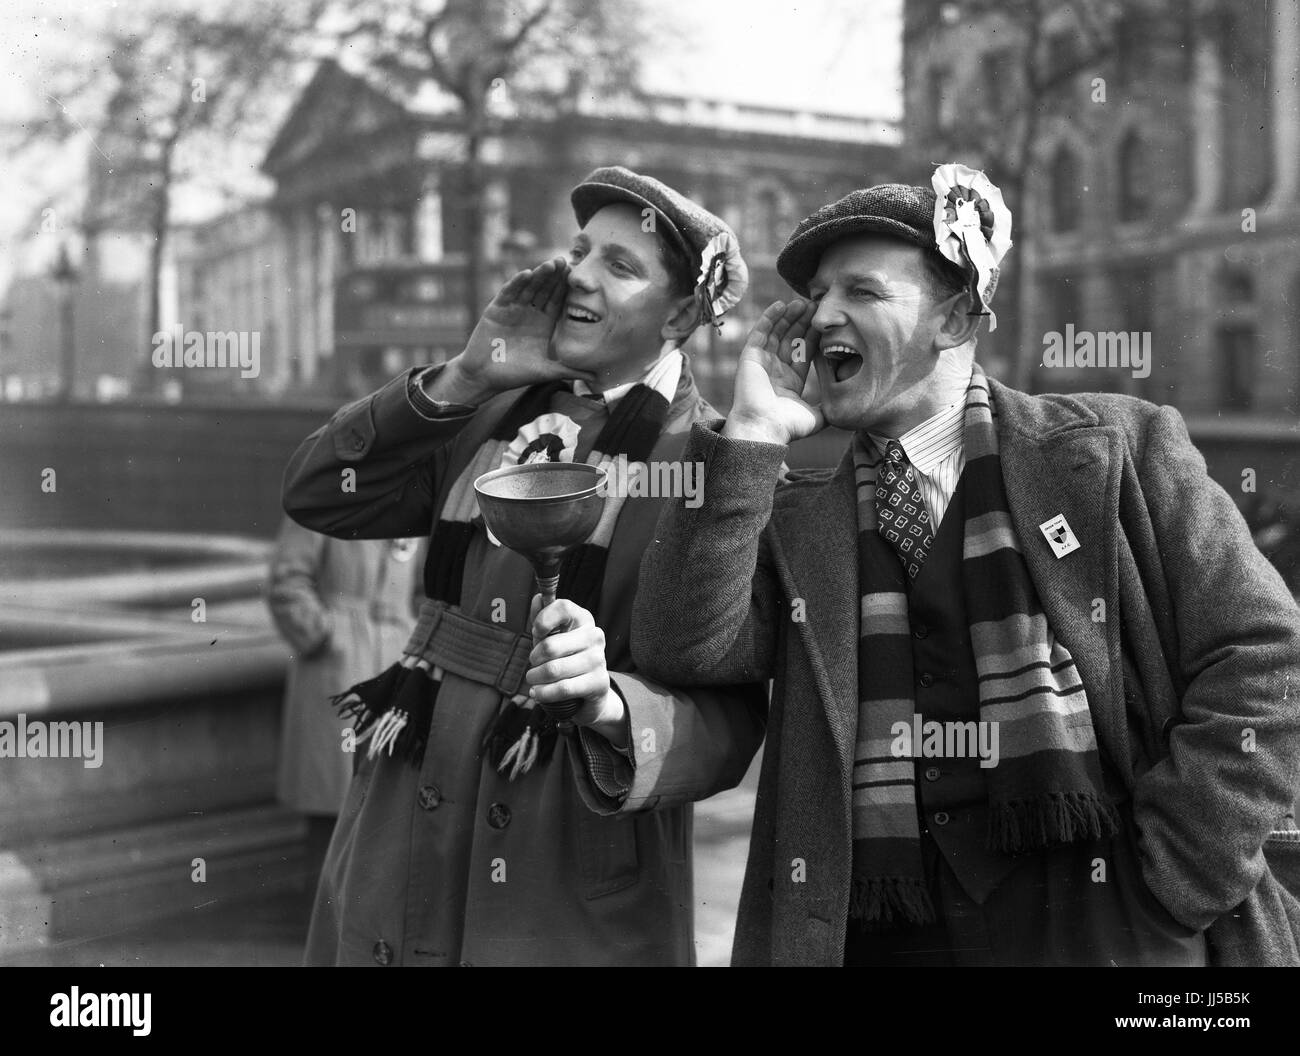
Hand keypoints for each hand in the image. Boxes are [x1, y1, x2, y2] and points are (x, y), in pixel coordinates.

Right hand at [435, 258, 595, 403]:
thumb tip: (595, 377)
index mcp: (543, 323)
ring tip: (550, 264)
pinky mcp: (497, 309)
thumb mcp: (546, 371)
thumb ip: (569, 370)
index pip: (557, 301)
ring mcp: (513, 309)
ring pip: (528, 287)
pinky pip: (508, 293)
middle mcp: (530, 312)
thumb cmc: (515, 374)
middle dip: (554, 276)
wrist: (485, 377)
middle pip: (544, 289)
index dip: (566, 288)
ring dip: (538, 275)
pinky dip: (517, 283)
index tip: (578, 276)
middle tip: (566, 261)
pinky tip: (526, 274)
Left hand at [525, 595, 624, 734]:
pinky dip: (544, 693)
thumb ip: (542, 619)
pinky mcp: (599, 682)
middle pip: (551, 645)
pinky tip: (538, 692)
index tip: (535, 632)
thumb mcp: (552, 639)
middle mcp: (594, 636)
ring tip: (533, 679)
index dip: (543, 619)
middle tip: (533, 664)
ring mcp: (599, 659)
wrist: (589, 692)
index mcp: (583, 619)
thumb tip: (537, 598)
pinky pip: (563, 688)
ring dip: (536, 678)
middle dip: (534, 659)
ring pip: (554, 669)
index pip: (563, 607)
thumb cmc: (566, 658)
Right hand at [724, 299, 823, 445]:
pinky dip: (769, 318)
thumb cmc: (787, 426)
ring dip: (789, 317)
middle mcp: (776, 369)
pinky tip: (781, 305)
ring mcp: (762, 362)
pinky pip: (760, 332)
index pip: (805, 351)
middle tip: (815, 304)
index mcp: (791, 381)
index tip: (824, 321)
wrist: (763, 428)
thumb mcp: (816, 417)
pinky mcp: (750, 357)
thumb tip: (845, 406)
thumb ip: (829, 408)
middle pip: (791, 339)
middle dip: (803, 322)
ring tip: (802, 302)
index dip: (814, 335)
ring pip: (777, 332)